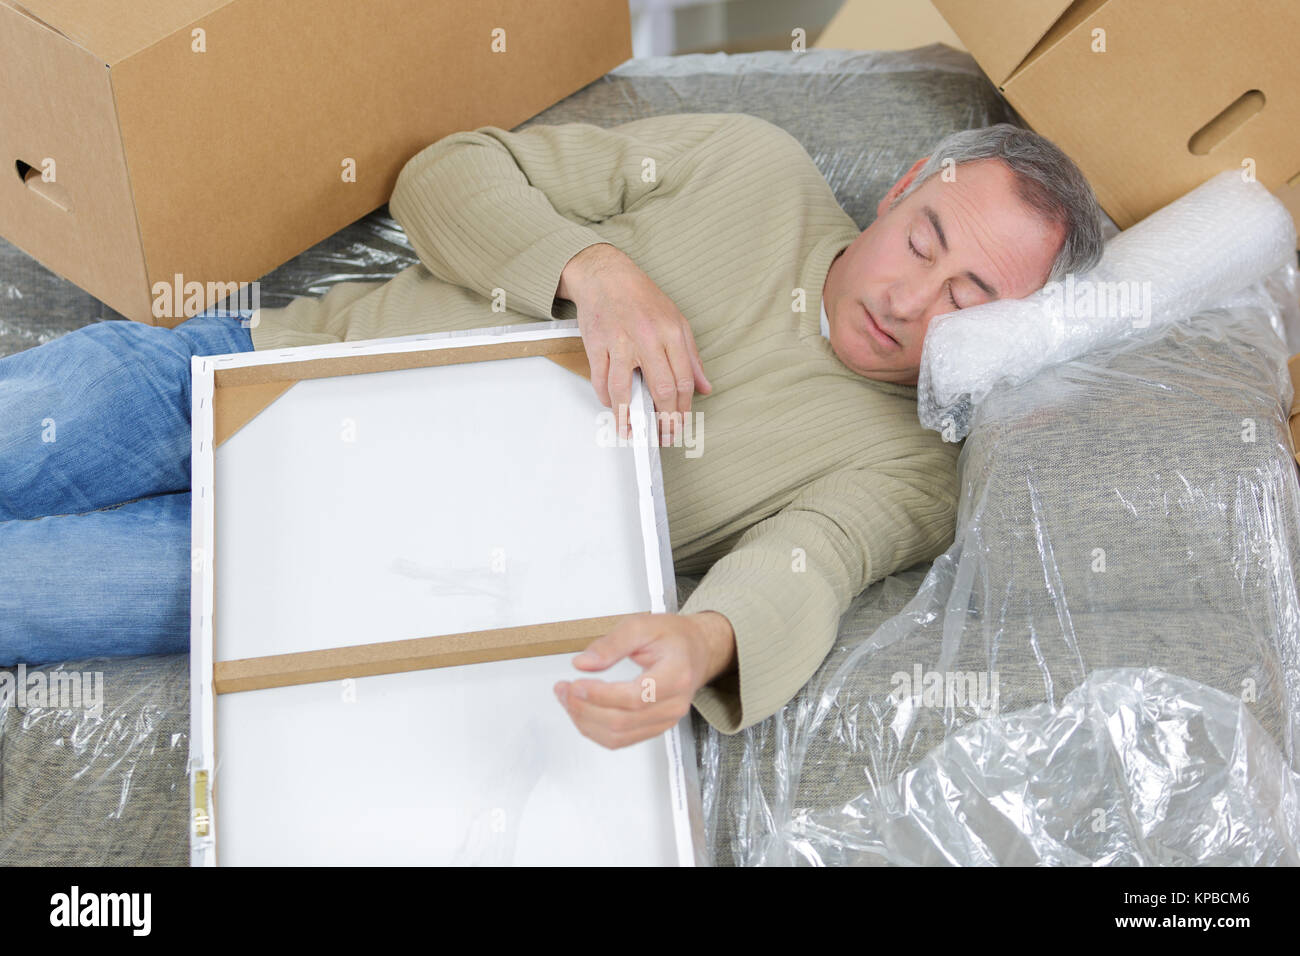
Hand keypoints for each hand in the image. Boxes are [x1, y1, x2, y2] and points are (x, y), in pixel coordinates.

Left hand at [554, 610, 735, 748]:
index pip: (635, 697)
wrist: (696, 650)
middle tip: (563, 689)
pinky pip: (621, 740)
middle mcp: (674, 704)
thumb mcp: (642, 626)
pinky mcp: (654, 728)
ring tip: (567, 699)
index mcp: (676, 676)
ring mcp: (665, 720)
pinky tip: (582, 712)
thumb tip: (583, 663)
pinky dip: (595, 730)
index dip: (601, 696)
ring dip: (585, 721)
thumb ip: (611, 644)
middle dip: (585, 708)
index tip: (575, 684)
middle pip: (623, 721)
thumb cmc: (673, 637)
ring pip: (618, 736)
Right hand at [557, 243, 711, 443]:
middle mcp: (647, 338)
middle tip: (663, 436)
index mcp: (671, 332)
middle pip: (660, 389)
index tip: (680, 424)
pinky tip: (613, 407)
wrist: (606, 275)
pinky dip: (606, 398)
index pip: (683, 380)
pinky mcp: (596, 344)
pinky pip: (600, 379)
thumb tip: (704, 387)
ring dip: (628, 417)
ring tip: (632, 432)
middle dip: (663, 420)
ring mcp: (619, 341)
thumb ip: (692, 357)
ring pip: (624, 389)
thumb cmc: (641, 297)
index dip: (683, 409)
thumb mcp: (677, 321)